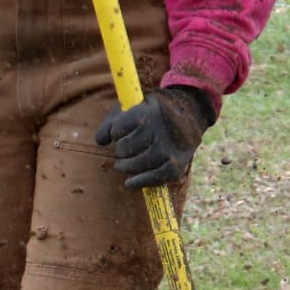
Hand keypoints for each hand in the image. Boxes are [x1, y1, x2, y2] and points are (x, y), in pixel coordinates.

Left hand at [95, 86, 213, 189]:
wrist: (189, 114)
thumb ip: (112, 121)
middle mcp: (157, 131)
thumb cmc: (153, 112)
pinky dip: (138, 183)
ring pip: (134, 166)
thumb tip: (101, 142)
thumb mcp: (133, 106)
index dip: (115, 133)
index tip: (121, 133)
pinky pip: (151, 179)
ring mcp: (167, 150)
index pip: (116, 131)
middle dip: (121, 150)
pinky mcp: (175, 166)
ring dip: (125, 166)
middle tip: (127, 148)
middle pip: (123, 150)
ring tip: (125, 163)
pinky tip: (130, 184)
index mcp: (145, 113)